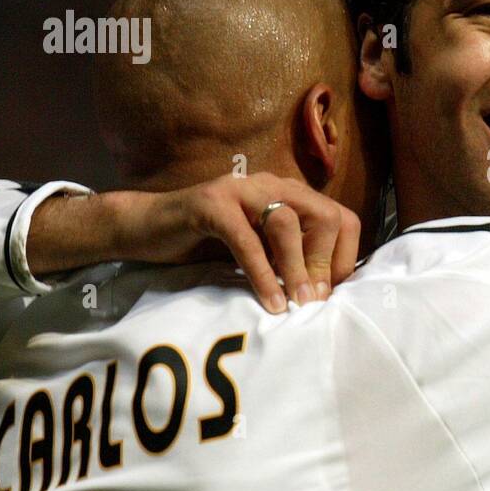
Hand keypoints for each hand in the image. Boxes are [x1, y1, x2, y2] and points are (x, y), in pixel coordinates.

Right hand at [29, 173, 361, 312]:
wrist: (147, 229)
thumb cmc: (209, 244)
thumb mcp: (261, 251)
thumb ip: (290, 260)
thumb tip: (326, 294)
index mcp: (290, 194)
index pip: (341, 218)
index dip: (343, 257)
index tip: (333, 294)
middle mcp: (272, 185)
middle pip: (323, 216)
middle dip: (323, 264)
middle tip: (314, 303)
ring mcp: (241, 190)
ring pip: (287, 225)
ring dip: (297, 269)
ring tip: (299, 305)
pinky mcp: (212, 205)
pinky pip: (247, 240)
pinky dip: (262, 274)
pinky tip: (271, 302)